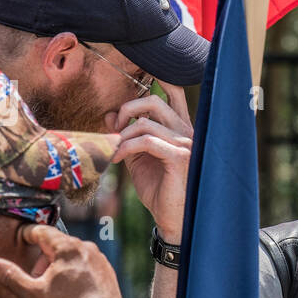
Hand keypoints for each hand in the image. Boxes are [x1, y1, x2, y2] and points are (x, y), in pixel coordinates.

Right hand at [0, 224, 127, 297]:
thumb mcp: (33, 293)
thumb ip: (10, 276)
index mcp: (68, 247)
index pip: (42, 231)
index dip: (28, 233)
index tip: (20, 237)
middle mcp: (86, 247)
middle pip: (58, 243)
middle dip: (43, 256)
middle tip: (35, 275)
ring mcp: (100, 259)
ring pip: (73, 253)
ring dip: (59, 263)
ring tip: (52, 285)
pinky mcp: (108, 271)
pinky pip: (86, 264)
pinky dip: (75, 270)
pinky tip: (71, 289)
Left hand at [106, 84, 193, 241]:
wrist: (172, 218)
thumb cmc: (160, 190)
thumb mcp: (138, 158)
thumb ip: (127, 135)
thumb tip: (110, 114)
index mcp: (180, 129)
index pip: (174, 92)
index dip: (157, 79)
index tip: (135, 86)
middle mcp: (187, 132)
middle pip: (154, 101)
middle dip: (127, 109)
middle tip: (114, 127)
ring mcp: (186, 143)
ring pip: (145, 122)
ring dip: (122, 135)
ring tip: (113, 150)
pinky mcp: (180, 157)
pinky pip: (146, 141)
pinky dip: (126, 147)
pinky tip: (117, 158)